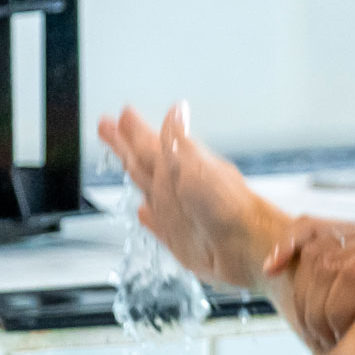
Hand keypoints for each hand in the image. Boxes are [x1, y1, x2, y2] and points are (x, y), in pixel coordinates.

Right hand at [97, 103, 275, 288]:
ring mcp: (175, 212)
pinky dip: (147, 216)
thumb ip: (177, 140)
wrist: (246, 246)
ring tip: (123, 159)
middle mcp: (174, 186)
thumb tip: (177, 109)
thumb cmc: (227, 204)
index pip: (146, 141)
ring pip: (146, 186)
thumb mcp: (194, 164)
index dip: (132, 128)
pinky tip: (142, 211)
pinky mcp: (177, 238)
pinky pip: (156, 223)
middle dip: (124, 143)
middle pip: (141, 160)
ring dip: (132, 172)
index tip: (121, 113)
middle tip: (107, 126)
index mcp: (177, 165)